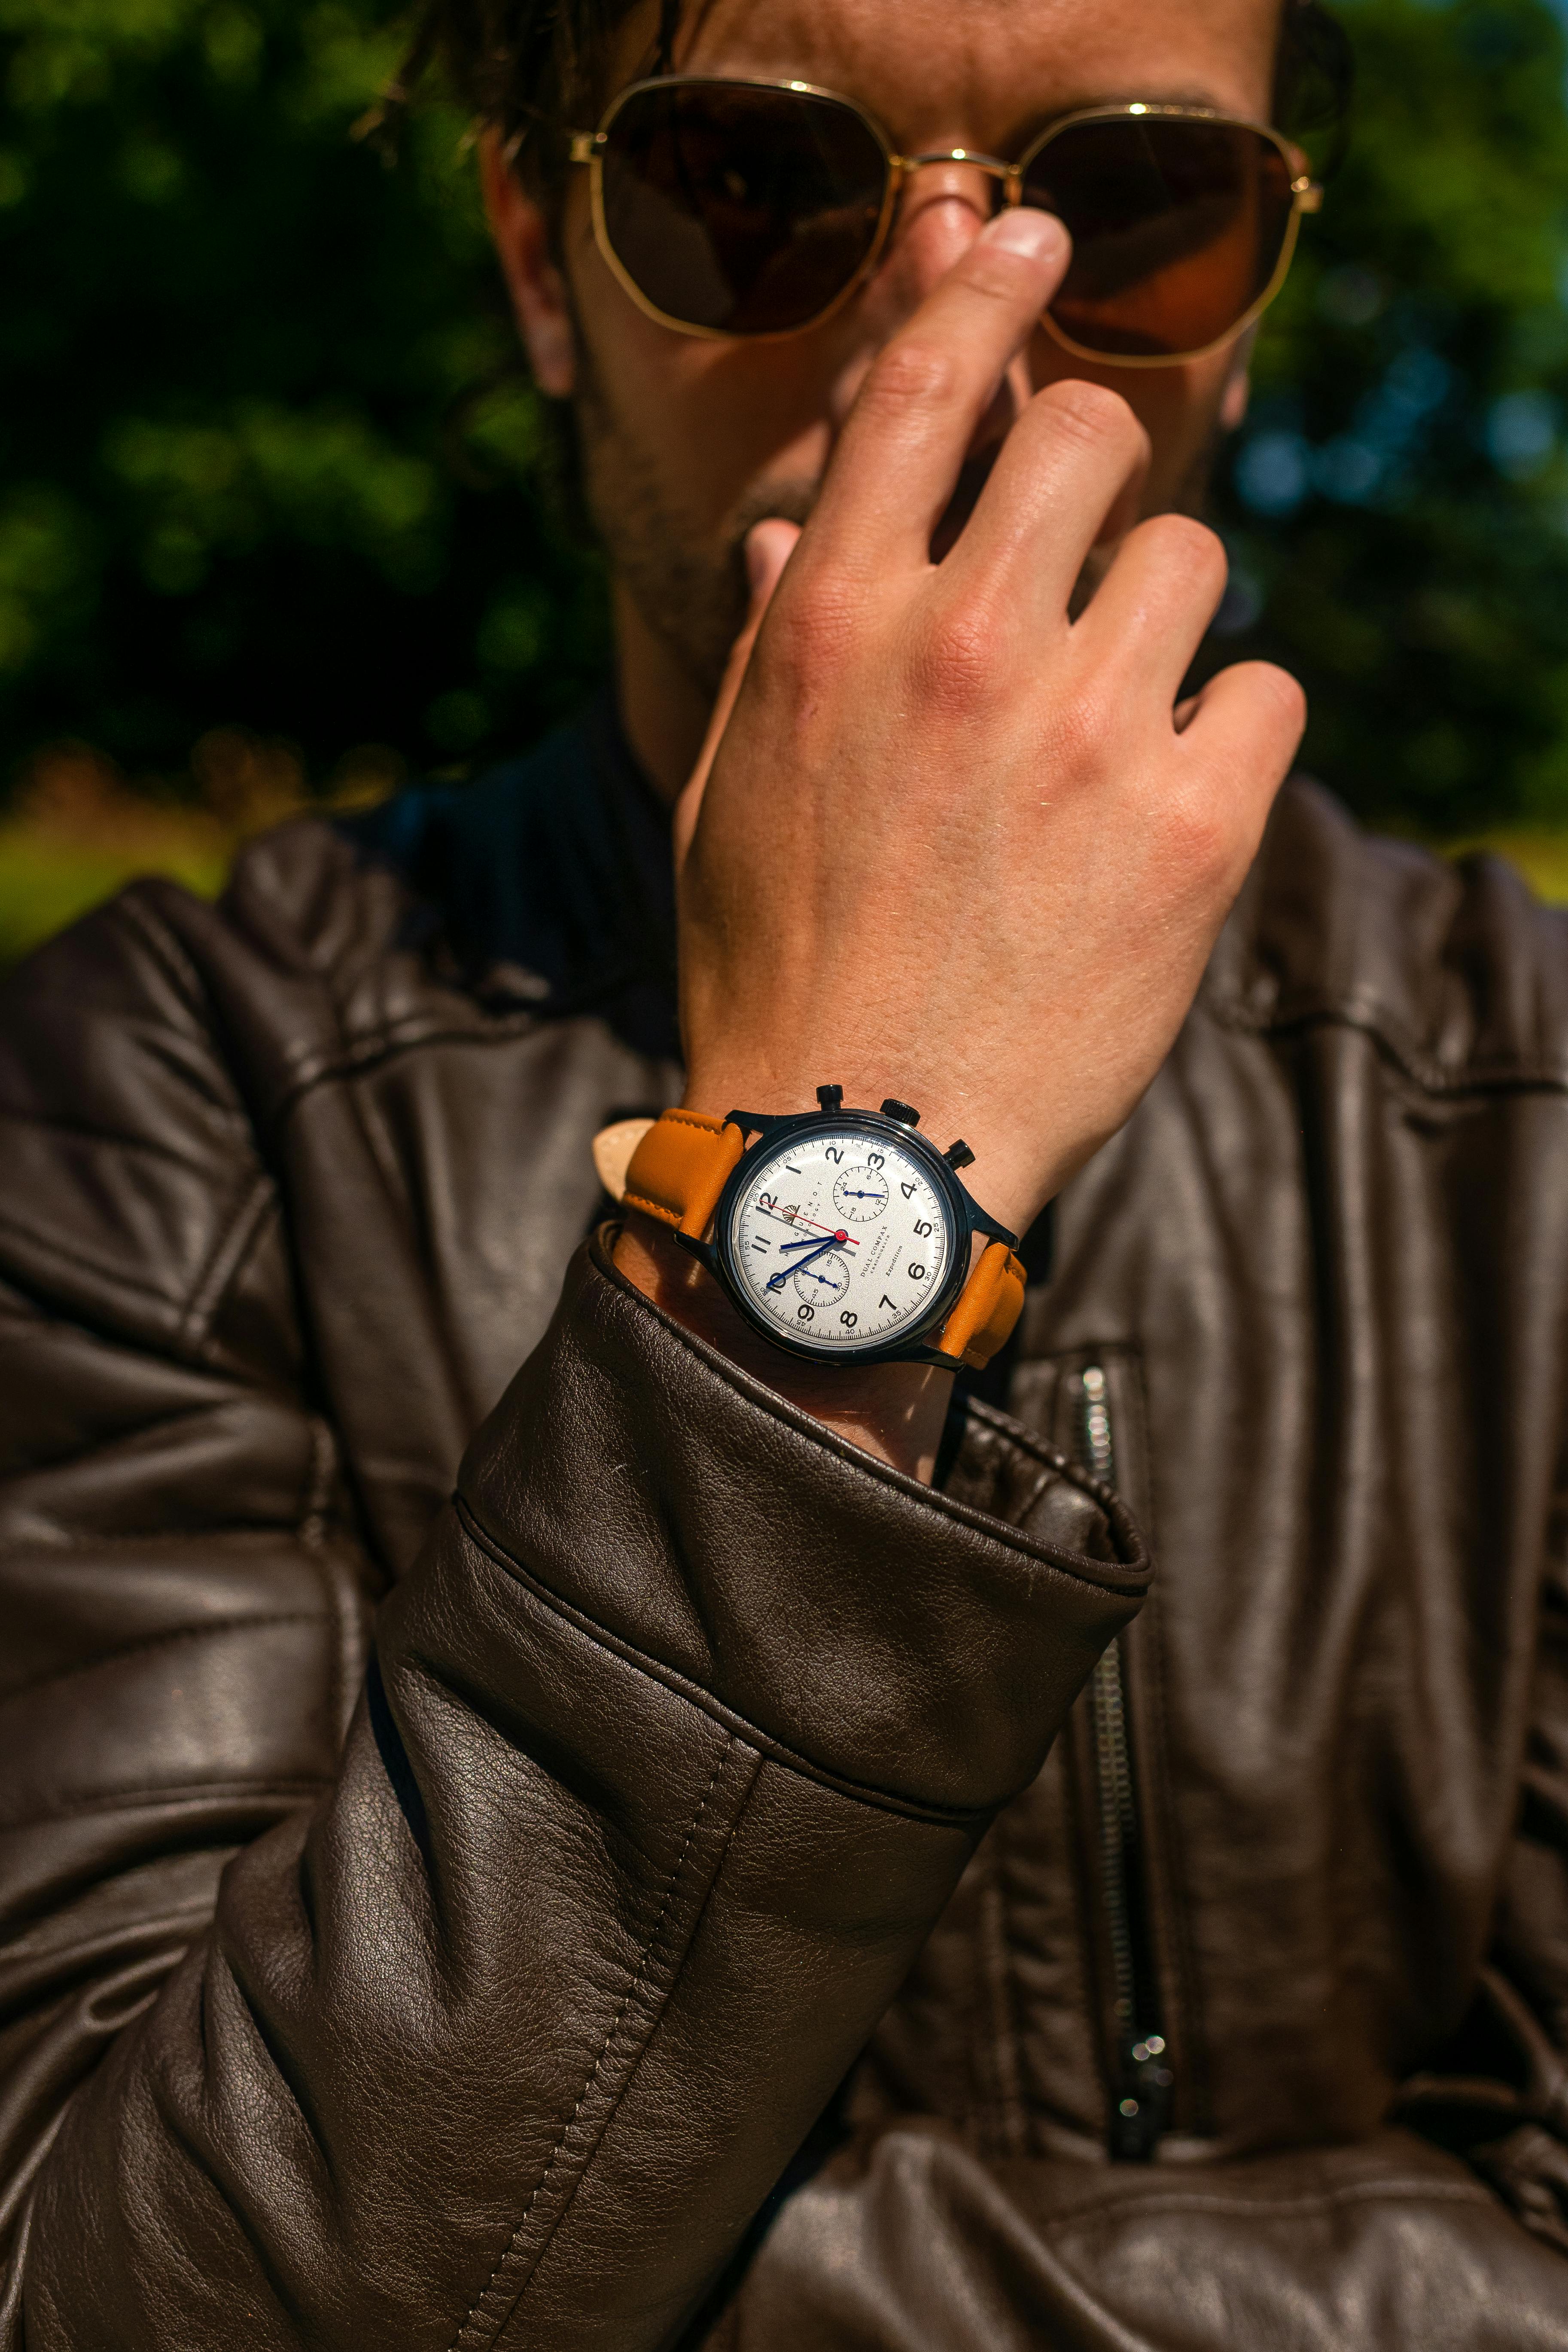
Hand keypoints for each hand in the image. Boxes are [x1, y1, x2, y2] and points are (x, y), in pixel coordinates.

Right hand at [672, 206, 1304, 1240]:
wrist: (859, 1151)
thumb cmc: (781, 965)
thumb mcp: (733, 789)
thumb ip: (778, 640)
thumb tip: (798, 530)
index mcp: (835, 625)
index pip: (924, 380)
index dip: (982, 283)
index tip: (1025, 237)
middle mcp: (960, 650)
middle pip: (1089, 437)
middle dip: (1094, 476)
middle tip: (1081, 562)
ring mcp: (1086, 733)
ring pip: (1191, 557)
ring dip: (1162, 619)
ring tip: (1115, 724)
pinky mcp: (1195, 826)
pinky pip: (1268, 687)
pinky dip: (1231, 731)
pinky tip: (1170, 805)